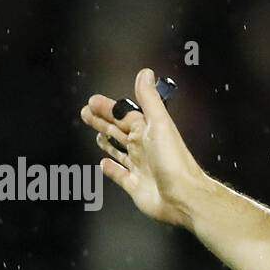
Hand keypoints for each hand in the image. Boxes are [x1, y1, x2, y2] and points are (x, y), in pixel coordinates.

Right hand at [79, 68, 203, 226]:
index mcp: (148, 131)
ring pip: (119, 151)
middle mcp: (144, 148)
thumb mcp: (159, 124)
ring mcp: (140, 168)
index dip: (108, 108)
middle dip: (103, 121)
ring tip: (97, 134)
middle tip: (86, 113)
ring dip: (107, 142)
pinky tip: (103, 164)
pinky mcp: (136, 186)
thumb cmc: (173, 161)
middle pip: (118, 131)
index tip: (92, 101)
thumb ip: (149, 100)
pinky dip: (111, 169)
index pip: (124, 115)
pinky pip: (120, 176)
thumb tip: (145, 74)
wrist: (183, 196)